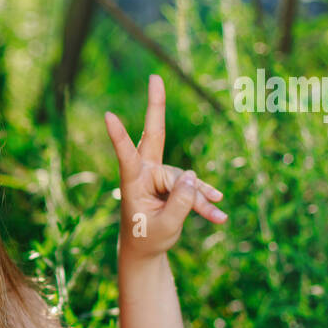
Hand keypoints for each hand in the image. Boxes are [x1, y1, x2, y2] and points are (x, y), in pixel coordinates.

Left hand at [104, 74, 226, 258]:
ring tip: (216, 216)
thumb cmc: (146, 237)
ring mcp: (160, 176)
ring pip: (186, 179)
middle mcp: (145, 173)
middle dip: (157, 107)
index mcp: (132, 183)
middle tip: (155, 78)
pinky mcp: (174, 183)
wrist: (145, 249)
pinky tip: (220, 215)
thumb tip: (193, 176)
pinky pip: (194, 188)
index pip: (125, 156)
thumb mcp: (165, 226)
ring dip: (200, 200)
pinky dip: (206, 201)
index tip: (107, 116)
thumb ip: (181, 202)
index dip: (118, 137)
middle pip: (155, 137)